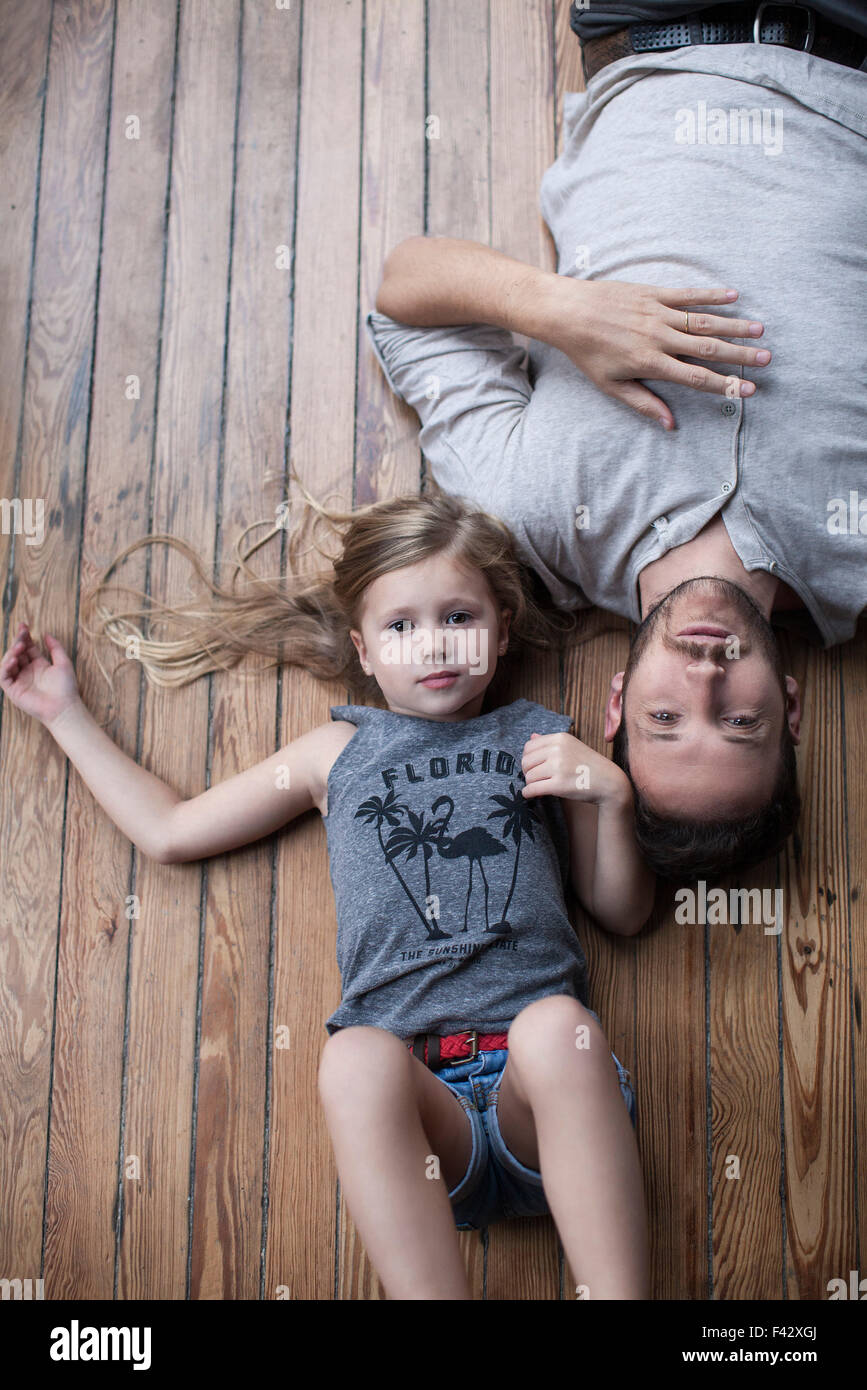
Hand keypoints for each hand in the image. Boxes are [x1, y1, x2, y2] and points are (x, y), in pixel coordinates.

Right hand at [0, 622, 80, 726]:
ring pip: (8, 663)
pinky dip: (5, 667)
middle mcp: (27, 671)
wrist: (64, 707)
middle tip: (21, 633)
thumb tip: (47, 634)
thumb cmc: (66, 687)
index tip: (24, 626)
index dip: (24, 636)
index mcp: (38, 665)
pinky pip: (4, 677)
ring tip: (19, 646)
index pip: (28, 648)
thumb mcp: (63, 662)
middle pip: (17, 653)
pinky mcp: (13, 691)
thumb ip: (55, 647)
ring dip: (11, 653)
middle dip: (17, 641)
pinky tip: (13, 660)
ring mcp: (19, 681)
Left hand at [520, 731, 630, 806]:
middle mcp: (558, 749)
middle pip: (526, 762)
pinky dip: (528, 793)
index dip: (529, 759)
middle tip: (537, 779)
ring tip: (540, 786)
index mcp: (560, 738)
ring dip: (531, 784)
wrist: (609, 782)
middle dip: (528, 772)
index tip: (535, 767)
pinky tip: (531, 795)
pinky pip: (532, 789)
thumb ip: (551, 742)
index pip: (529, 747)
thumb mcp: (572, 746)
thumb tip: (532, 736)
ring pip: (529, 776)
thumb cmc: (589, 766)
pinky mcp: (559, 784)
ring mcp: (558, 766)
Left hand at [536, 277, 770, 428]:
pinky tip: (734, 294)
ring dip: (733, 325)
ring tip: (760, 330)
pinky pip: (687, 294)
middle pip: (708, 348)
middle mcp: (659, 337)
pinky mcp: (653, 293)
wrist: (568, 312)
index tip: (748, 390)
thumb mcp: (610, 386)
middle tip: (766, 360)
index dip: (724, 385)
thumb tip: (670, 425)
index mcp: (650, 363)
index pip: (695, 377)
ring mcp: (658, 313)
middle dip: (739, 355)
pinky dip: (711, 294)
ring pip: (703, 320)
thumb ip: (643, 403)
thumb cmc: (587, 353)